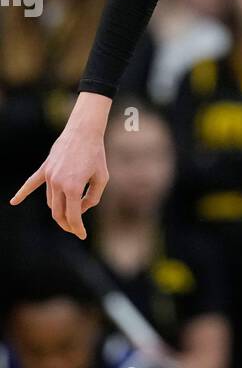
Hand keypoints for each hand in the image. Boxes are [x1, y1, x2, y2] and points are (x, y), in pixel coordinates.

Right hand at [9, 92, 110, 237]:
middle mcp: (58, 183)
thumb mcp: (102, 179)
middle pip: (58, 213)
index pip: (73, 216)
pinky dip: (22, 193)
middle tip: (76, 229)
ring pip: (51, 201)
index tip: (83, 235)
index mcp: (73, 188)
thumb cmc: (96, 155)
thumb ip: (92, 198)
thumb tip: (80, 209)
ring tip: (71, 213)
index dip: (78, 228)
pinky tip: (14, 201)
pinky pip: (31, 183)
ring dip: (59, 210)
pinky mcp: (45, 169)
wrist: (84, 132)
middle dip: (67, 224)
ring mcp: (49, 176)